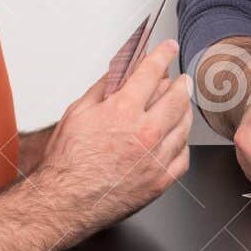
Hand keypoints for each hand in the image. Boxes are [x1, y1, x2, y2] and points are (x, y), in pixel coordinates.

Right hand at [31, 39, 193, 243]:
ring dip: (184, 109)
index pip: (152, 72)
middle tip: (180, 79)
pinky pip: (183, 155)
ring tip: (179, 104)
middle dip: (181, 82)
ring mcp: (156, 158)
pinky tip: (176, 137)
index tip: (169, 48)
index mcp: (124, 111)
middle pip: (177, 96)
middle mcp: (146, 133)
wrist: (66, 201)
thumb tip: (120, 70)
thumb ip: (104, 87)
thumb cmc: (67, 162)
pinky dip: (182, 142)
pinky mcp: (161, 181)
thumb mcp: (78, 112)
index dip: (163, 55)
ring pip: (185, 124)